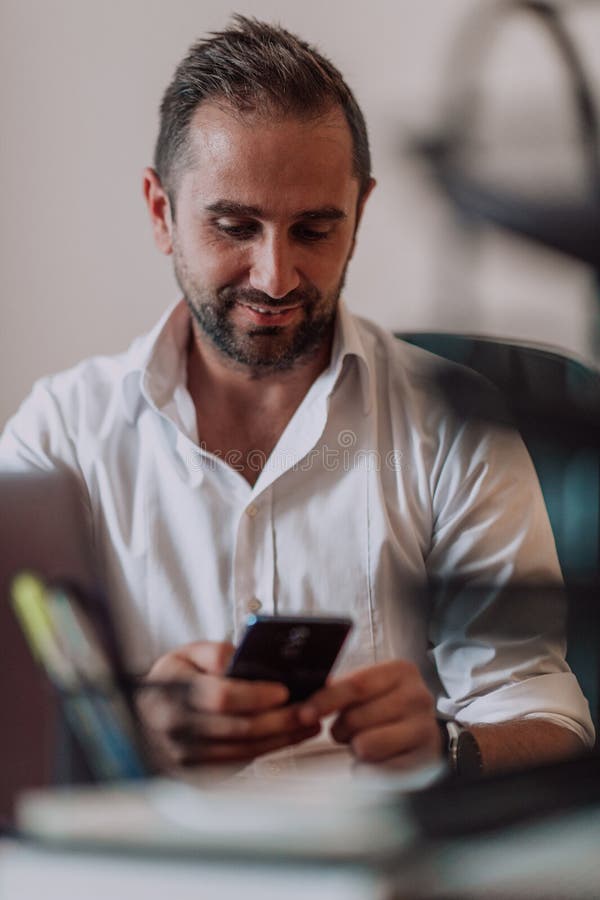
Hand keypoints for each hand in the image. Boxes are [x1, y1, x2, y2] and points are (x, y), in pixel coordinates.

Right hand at [137, 641, 320, 767]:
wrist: (144, 716)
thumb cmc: (172, 680)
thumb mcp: (186, 653)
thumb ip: (215, 652)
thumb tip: (243, 659)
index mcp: (172, 695)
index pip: (220, 698)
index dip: (254, 696)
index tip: (283, 690)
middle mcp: (178, 731)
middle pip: (240, 728)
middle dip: (281, 720)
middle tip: (310, 709)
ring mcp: (186, 759)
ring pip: (244, 751)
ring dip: (282, 739)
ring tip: (309, 723)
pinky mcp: (198, 775)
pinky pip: (240, 763)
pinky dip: (269, 750)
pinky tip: (288, 736)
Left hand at [297, 660, 441, 768]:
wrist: (424, 732)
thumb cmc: (388, 706)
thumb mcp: (371, 687)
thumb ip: (343, 688)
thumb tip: (307, 698)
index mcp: (401, 671)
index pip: (356, 685)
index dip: (326, 700)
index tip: (304, 714)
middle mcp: (417, 697)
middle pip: (357, 717)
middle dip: (341, 728)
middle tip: (347, 729)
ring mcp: (424, 729)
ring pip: (366, 745)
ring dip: (355, 747)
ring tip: (363, 741)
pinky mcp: (423, 760)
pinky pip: (380, 771)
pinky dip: (368, 769)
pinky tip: (374, 760)